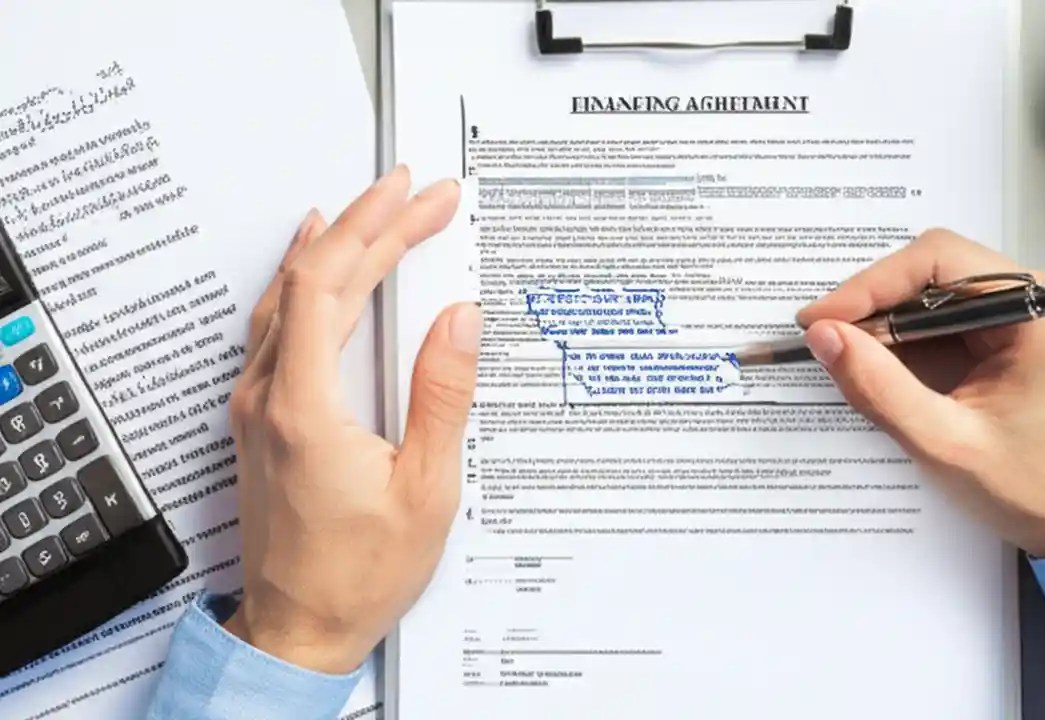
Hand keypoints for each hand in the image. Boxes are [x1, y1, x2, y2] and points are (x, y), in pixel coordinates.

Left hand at [222, 166, 478, 673]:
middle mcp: (268, 395)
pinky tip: (311, 264)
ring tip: (370, 207)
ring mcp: (255, 405)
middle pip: (310, 280)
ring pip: (285, 297)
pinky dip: (300, 282)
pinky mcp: (258, 418)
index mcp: (306, 407)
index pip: (331, 284)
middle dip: (369, 227)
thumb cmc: (359, 572)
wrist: (297, 628)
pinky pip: (273, 326)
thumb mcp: (424, 489)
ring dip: (333, 247)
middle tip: (418, 193)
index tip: (420, 199)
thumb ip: (442, 397)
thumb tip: (459, 321)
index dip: (376, 230)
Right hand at [798, 229, 1044, 557]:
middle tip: (829, 343)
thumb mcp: (945, 442)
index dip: (871, 284)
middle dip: (879, 306)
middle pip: (941, 272)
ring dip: (897, 325)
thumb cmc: (1038, 492)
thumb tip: (823, 335)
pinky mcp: (1033, 336)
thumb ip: (878, 386)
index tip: (821, 319)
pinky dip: (921, 341)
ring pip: (946, 295)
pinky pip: (962, 319)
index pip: (940, 261)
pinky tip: (892, 370)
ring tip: (853, 360)